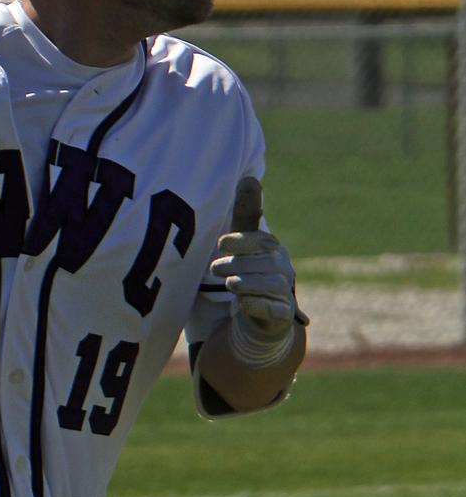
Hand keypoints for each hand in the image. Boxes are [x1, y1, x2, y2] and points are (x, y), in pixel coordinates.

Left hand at [210, 177, 307, 365]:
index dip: (241, 241)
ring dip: (247, 283)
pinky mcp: (282, 316)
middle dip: (238, 264)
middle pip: (264, 262)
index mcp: (272, 249)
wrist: (259, 318)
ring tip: (229, 284)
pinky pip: (274, 311)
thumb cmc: (249, 274)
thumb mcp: (244, 246)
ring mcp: (283, 293)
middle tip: (213, 268)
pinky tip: (242, 305)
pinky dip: (258, 306)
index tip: (219, 244)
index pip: (261, 240)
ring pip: (270, 285)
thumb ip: (246, 216)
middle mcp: (282, 268)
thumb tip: (249, 177)